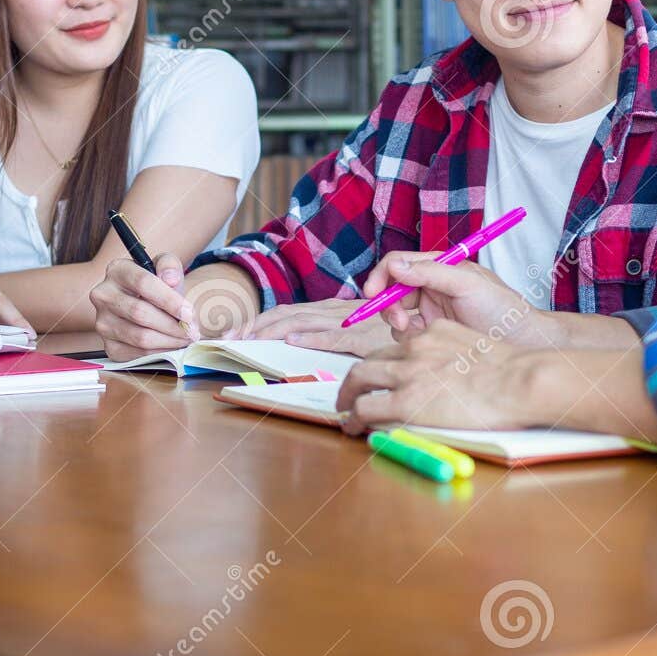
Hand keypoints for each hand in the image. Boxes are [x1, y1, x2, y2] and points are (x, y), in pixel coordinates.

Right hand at [90, 253, 198, 359]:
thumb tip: (170, 279)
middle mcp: (103, 295)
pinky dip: (159, 353)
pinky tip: (171, 346)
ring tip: (185, 338)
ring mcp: (102, 322)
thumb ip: (169, 266)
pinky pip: (137, 354)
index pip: (143, 283)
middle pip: (141, 313)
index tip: (189, 313)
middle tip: (192, 331)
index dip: (169, 300)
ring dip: (169, 341)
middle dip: (172, 325)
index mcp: (117, 270)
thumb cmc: (157, 286)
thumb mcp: (165, 268)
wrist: (145, 305)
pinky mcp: (108, 345)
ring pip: (140, 337)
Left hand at [243, 298, 393, 355]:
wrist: (426, 335)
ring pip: (302, 322)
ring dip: (272, 331)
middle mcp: (335, 312)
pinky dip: (311, 338)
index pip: (288, 312)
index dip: (261, 320)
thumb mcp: (358, 332)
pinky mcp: (362, 338)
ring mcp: (348, 322)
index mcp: (331, 310)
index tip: (237, 332)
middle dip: (255, 325)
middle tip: (229, 338)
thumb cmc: (392, 334)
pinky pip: (334, 336)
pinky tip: (291, 343)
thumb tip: (305, 345)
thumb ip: (335, 337)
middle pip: (286, 314)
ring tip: (248, 340)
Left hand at [335, 319, 535, 434]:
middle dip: (357, 377)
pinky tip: (351, 427)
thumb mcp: (479, 349)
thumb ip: (458, 356)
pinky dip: (352, 417)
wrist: (520, 381)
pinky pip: (366, 408)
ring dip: (347, 395)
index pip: (400, 345)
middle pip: (373, 358)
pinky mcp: (406, 402)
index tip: (384, 374)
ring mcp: (408, 374)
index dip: (387, 362)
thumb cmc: (515, 373)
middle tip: (352, 391)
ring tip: (345, 409)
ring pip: (360, 378)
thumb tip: (456, 376)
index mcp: (436, 333)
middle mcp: (416, 348)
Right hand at [361, 253, 550, 346]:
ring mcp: (431, 310)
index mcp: (440, 266)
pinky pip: (406, 333)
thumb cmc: (502, 308)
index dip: (381, 276)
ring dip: (397, 322)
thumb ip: (430, 272)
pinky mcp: (432, 332)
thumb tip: (396, 265)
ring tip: (412, 331)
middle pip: (392, 288)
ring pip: (396, 313)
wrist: (520, 342)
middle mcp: (432, 285)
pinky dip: (408, 337)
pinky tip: (426, 341)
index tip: (372, 293)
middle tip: (398, 321)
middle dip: (388, 304)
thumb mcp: (467, 284)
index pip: (399, 263)